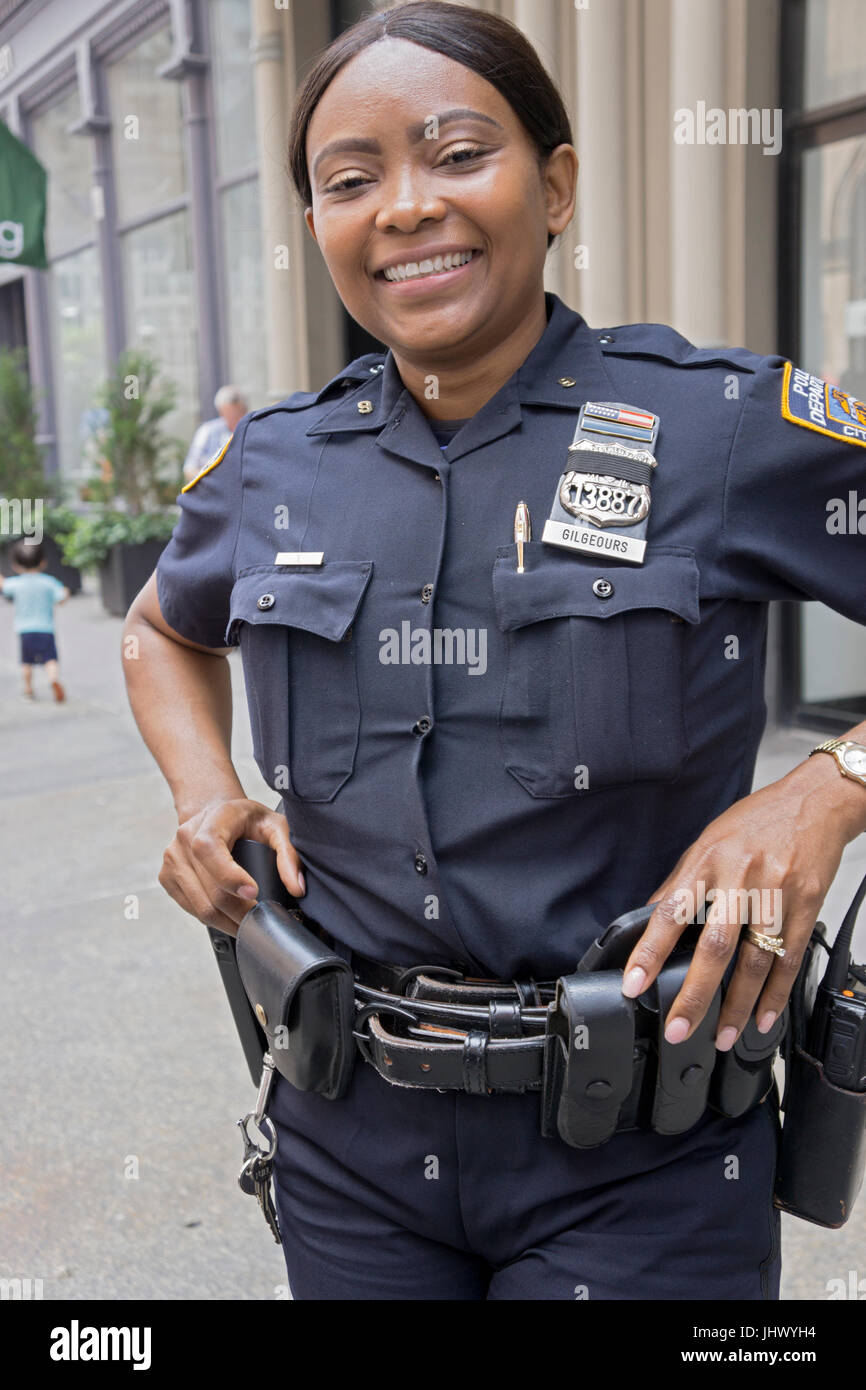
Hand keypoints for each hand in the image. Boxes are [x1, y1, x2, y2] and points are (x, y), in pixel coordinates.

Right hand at [158, 797, 303, 936]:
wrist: (214, 811)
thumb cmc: (245, 819)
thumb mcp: (275, 825)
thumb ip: (288, 853)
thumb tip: (297, 888)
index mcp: (211, 820)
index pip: (209, 851)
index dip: (230, 877)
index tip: (254, 893)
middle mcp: (185, 838)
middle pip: (210, 891)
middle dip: (240, 913)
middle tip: (262, 922)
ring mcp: (172, 859)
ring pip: (200, 908)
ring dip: (228, 923)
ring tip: (249, 925)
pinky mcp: (167, 876)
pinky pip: (191, 909)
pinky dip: (213, 919)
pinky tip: (230, 916)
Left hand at [620, 757, 862, 1049]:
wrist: (815, 803)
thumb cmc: (757, 822)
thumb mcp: (708, 841)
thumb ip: (682, 882)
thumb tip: (650, 917)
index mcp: (707, 861)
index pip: (671, 912)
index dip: (650, 951)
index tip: (634, 984)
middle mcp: (741, 879)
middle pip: (716, 946)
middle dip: (694, 994)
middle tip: (677, 1028)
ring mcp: (777, 895)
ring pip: (754, 962)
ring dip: (736, 1007)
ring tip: (721, 1037)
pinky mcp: (806, 907)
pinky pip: (789, 960)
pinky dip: (776, 995)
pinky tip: (762, 1018)